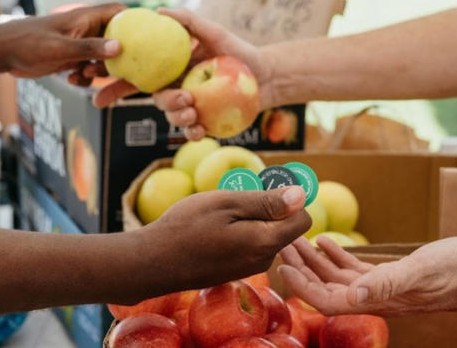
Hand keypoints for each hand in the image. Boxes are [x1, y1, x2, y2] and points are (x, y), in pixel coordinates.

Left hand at [0, 3, 123, 78]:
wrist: (1, 52)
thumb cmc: (27, 44)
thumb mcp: (60, 48)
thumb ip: (90, 48)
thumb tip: (120, 47)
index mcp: (86, 18)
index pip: (119, 12)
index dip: (134, 21)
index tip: (144, 38)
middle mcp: (86, 29)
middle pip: (116, 37)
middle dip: (117, 56)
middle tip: (110, 69)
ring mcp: (79, 43)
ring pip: (104, 55)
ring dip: (100, 70)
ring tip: (85, 76)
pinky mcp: (72, 56)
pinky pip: (90, 66)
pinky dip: (86, 75)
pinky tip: (73, 80)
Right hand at [92, 9, 273, 139]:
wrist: (267, 73)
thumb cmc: (239, 51)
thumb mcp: (214, 31)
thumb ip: (188, 21)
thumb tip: (157, 11)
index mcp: (171, 69)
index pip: (138, 78)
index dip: (115, 86)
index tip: (98, 94)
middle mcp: (178, 88)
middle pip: (157, 100)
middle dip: (164, 102)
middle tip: (181, 98)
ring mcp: (192, 106)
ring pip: (173, 116)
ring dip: (179, 116)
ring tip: (196, 109)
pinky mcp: (206, 121)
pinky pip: (192, 131)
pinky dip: (193, 132)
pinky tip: (200, 129)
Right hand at [126, 186, 310, 301]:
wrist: (153, 262)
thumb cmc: (186, 226)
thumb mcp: (227, 203)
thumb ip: (267, 201)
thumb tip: (302, 195)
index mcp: (265, 242)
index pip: (302, 218)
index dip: (290, 198)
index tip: (266, 185)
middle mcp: (264, 260)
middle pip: (285, 226)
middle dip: (269, 207)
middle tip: (235, 196)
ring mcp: (250, 268)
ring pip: (267, 234)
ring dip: (253, 219)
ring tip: (221, 213)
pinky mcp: (237, 271)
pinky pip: (251, 245)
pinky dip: (242, 232)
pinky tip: (215, 228)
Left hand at [278, 236, 456, 315]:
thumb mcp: (422, 270)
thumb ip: (387, 283)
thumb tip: (353, 298)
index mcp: (379, 301)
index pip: (329, 300)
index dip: (302, 286)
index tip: (281, 265)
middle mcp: (376, 298)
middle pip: (327, 288)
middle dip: (302, 269)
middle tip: (280, 243)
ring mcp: (383, 288)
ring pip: (338, 278)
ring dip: (315, 261)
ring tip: (296, 238)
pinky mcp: (391, 276)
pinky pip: (355, 270)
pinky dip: (337, 256)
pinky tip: (325, 241)